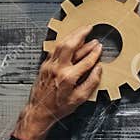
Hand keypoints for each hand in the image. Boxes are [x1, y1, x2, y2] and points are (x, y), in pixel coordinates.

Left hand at [12, 25, 102, 139]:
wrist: (39, 111)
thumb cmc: (58, 107)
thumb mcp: (79, 99)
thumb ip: (91, 82)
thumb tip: (99, 69)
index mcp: (68, 77)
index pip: (86, 60)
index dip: (95, 53)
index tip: (100, 48)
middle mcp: (58, 68)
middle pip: (71, 45)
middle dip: (81, 34)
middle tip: (89, 28)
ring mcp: (50, 65)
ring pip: (61, 44)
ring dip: (72, 35)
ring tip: (81, 30)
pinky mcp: (44, 65)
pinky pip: (55, 49)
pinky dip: (63, 42)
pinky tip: (68, 40)